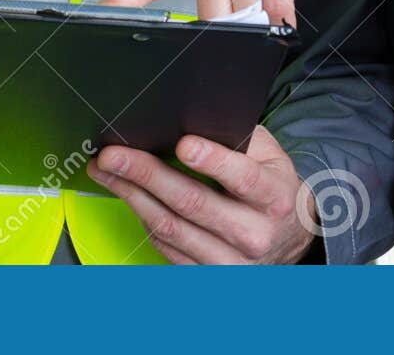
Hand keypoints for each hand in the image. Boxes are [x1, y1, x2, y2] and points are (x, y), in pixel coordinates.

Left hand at [87, 126, 317, 263]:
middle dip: (147, 175)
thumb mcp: (268, 157)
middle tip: (113, 154)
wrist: (288, 240)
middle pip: (193, 203)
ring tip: (105, 171)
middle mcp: (253, 234)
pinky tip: (126, 195)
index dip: (213, 161)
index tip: (183, 144)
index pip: (243, 178)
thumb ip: (238, 138)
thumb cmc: (270, 188)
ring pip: (171, 228)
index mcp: (274, 198)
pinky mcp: (207, 276)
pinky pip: (165, 246)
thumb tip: (191, 117)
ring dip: (131, 196)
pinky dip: (141, 216)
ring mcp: (230, 261)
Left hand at [99, 0, 314, 24]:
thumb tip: (211, 31)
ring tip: (270, 15)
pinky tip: (285, 18)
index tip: (94, 18)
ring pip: (247, 9)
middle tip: (244, 35)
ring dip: (262, 22)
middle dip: (232, 33)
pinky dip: (283, 15)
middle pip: (212, 15)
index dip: (118, 2)